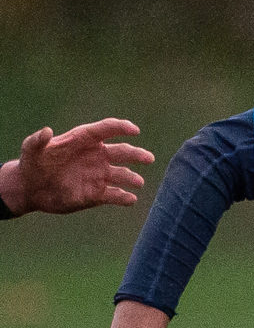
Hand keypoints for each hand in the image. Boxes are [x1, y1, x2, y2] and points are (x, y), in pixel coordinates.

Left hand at [2, 119, 154, 214]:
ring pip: (123, 175)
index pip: (107, 130)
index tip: (134, 130)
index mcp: (84, 141)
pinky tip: (130, 199)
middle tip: (148, 158)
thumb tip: (47, 131)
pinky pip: (115, 195)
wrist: (31, 188)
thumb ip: (37, 140)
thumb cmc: (32, 164)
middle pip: (122, 152)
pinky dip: (124, 198)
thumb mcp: (31, 150)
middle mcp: (97, 156)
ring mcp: (99, 175)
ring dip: (132, 178)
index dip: (122, 127)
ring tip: (138, 183)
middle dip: (137, 154)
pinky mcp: (97, 194)